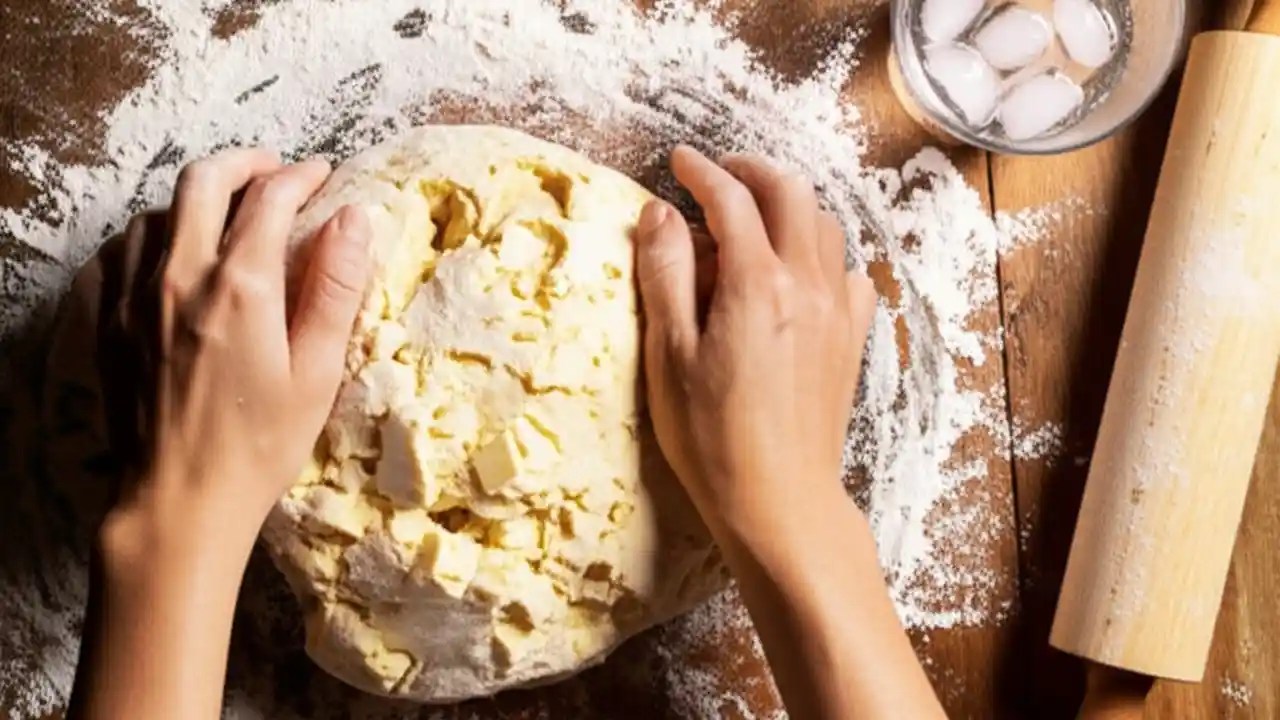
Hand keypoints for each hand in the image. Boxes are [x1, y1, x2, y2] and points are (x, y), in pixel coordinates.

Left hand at [100, 148, 372, 550]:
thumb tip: (353, 218)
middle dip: (246, 163)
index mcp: (240, 287)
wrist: (179, 502)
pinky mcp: (110, 322)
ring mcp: (135, 297)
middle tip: (276, 172)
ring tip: (231, 214)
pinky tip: (175, 252)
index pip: (270, 198)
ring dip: (199, 198)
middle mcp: (179, 277)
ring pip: (159, 209)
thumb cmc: (260, 446)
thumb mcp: (317, 373)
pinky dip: (155, 233)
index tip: (324, 176)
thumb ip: (334, 289)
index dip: (303, 177)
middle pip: (203, 181)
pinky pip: (123, 250)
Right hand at [635, 146, 875, 529]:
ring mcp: (837, 311)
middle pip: (791, 193)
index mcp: (756, 283)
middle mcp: (806, 284)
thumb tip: (659, 212)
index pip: (731, 199)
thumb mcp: (668, 356)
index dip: (701, 171)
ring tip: (752, 217)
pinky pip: (848, 272)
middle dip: (751, 171)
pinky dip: (821, 252)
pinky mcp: (851, 340)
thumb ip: (665, 275)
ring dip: (788, 205)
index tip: (677, 160)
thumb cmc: (711, 437)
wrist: (780, 501)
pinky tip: (798, 273)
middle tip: (717, 175)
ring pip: (825, 226)